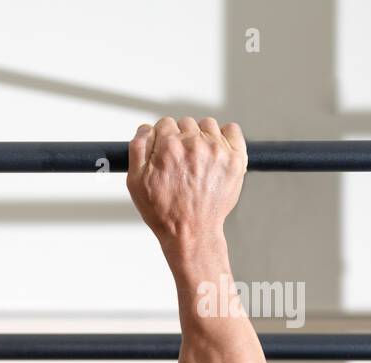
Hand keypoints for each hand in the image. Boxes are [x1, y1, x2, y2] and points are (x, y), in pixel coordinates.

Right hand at [127, 117, 245, 251]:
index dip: (161, 138)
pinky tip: (215, 152)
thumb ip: (137, 149)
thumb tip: (145, 129)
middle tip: (180, 161)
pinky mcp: (235, 157)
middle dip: (180, 138)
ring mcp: (217, 149)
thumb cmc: (163, 211)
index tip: (164, 152)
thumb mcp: (135, 182)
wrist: (191, 232)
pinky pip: (232, 130)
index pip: (164, 124)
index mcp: (169, 146)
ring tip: (197, 158)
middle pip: (185, 123)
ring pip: (207, 125)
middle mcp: (194, 143)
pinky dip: (225, 136)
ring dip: (201, 135)